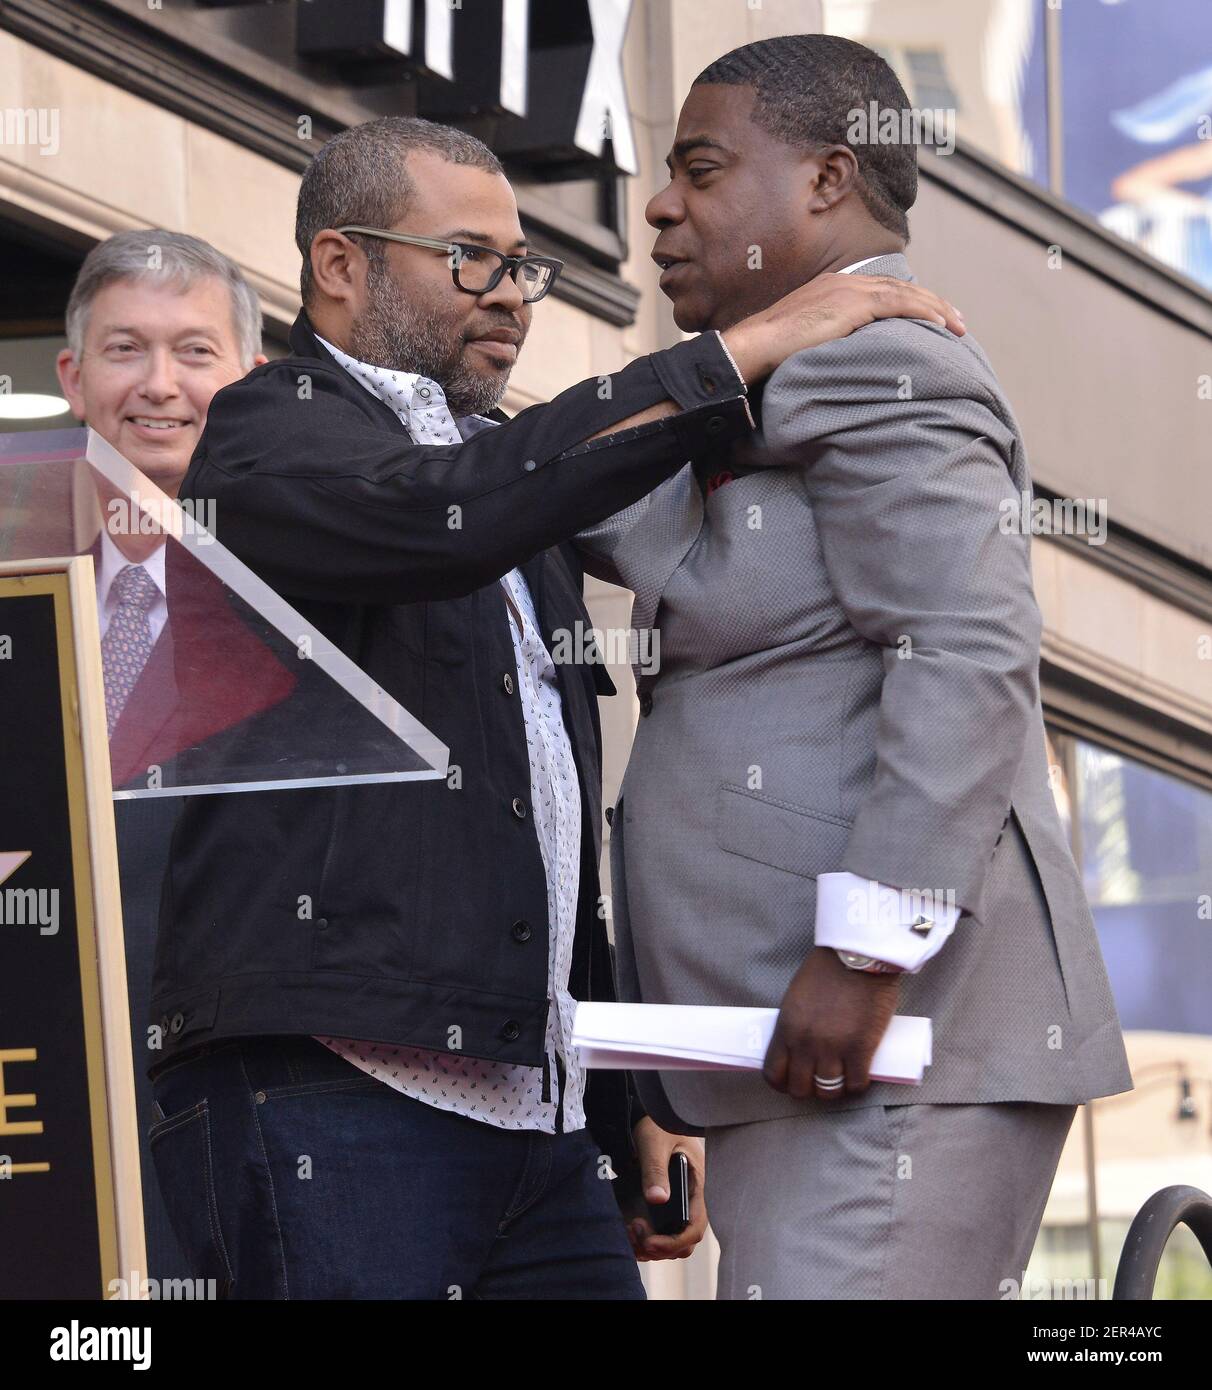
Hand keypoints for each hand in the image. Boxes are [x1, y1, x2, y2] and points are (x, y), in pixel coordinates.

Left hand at [627, 1117, 706, 1261]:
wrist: (648, 1113)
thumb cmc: (658, 1123)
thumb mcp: (655, 1142)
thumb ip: (655, 1169)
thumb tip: (657, 1199)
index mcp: (697, 1185)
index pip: (694, 1227)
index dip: (673, 1242)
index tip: (649, 1242)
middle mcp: (690, 1199)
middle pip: (684, 1241)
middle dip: (660, 1249)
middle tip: (635, 1237)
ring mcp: (677, 1203)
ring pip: (671, 1241)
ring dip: (650, 1246)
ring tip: (628, 1233)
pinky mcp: (663, 1204)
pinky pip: (659, 1231)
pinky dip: (644, 1238)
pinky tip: (627, 1229)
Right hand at [721, 272, 964, 383]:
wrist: (754, 344)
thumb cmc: (770, 351)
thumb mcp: (803, 340)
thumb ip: (825, 339)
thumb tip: (838, 358)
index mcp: (832, 288)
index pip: (881, 290)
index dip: (910, 301)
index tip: (931, 316)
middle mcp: (843, 283)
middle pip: (899, 288)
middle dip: (932, 302)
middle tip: (957, 320)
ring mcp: (848, 291)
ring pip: (905, 294)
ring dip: (936, 308)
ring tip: (958, 325)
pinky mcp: (852, 304)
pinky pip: (899, 304)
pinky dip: (924, 312)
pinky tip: (941, 323)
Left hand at [763, 947, 900, 1100]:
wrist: (857, 956)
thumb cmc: (826, 971)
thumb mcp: (796, 998)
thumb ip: (793, 1025)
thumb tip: (796, 1049)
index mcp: (785, 1029)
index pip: (773, 1074)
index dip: (782, 1084)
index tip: (791, 1083)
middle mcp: (805, 1043)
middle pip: (800, 1088)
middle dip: (808, 1089)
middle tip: (818, 1082)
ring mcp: (833, 1049)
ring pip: (828, 1091)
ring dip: (834, 1090)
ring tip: (841, 1080)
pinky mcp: (861, 1049)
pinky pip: (856, 1084)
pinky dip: (857, 1086)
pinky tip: (859, 1077)